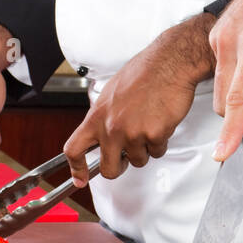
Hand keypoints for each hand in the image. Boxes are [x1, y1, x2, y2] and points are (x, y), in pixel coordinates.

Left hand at [64, 13, 215, 184]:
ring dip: (145, 149)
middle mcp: (111, 127)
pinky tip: (161, 121)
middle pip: (108, 168)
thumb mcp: (112, 93)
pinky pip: (157, 151)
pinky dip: (162, 141)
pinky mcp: (153, 135)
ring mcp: (132, 133)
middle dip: (119, 167)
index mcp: (97, 115)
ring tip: (150, 124)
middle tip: (126, 159)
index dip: (76, 168)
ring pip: (138, 160)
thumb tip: (103, 132)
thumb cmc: (144, 72)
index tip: (80, 178)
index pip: (74, 149)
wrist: (169, 63)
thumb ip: (105, 116)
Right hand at [210, 0, 242, 160]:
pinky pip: (220, 72)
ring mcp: (218, 36)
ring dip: (241, 98)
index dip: (230, 131)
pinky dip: (236, 80)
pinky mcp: (215, 35)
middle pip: (225, 101)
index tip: (222, 153)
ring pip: (221, 89)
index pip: (238, 100)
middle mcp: (230, 40)